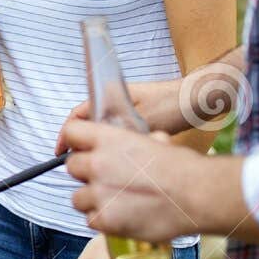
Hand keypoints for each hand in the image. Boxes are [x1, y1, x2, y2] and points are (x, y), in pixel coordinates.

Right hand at [54, 77, 184, 153]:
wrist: (198, 99)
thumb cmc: (172, 104)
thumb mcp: (142, 122)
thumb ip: (119, 134)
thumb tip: (99, 152)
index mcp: (109, 94)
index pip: (76, 115)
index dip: (66, 135)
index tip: (60, 153)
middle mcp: (114, 100)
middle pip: (88, 124)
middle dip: (83, 144)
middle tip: (81, 164)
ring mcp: (125, 108)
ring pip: (103, 131)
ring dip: (101, 146)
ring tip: (101, 163)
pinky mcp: (137, 117)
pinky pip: (118, 134)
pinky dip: (116, 146)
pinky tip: (122, 159)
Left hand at [64, 119, 197, 243]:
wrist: (197, 195)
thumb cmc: (182, 168)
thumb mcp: (156, 141)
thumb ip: (136, 142)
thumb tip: (143, 142)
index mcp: (108, 138)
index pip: (71, 132)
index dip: (75, 141)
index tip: (82, 149)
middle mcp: (97, 163)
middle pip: (72, 167)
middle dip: (86, 174)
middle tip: (106, 180)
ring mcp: (98, 193)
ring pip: (77, 198)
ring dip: (92, 200)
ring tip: (115, 202)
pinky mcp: (104, 219)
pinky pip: (90, 220)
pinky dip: (103, 221)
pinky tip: (121, 217)